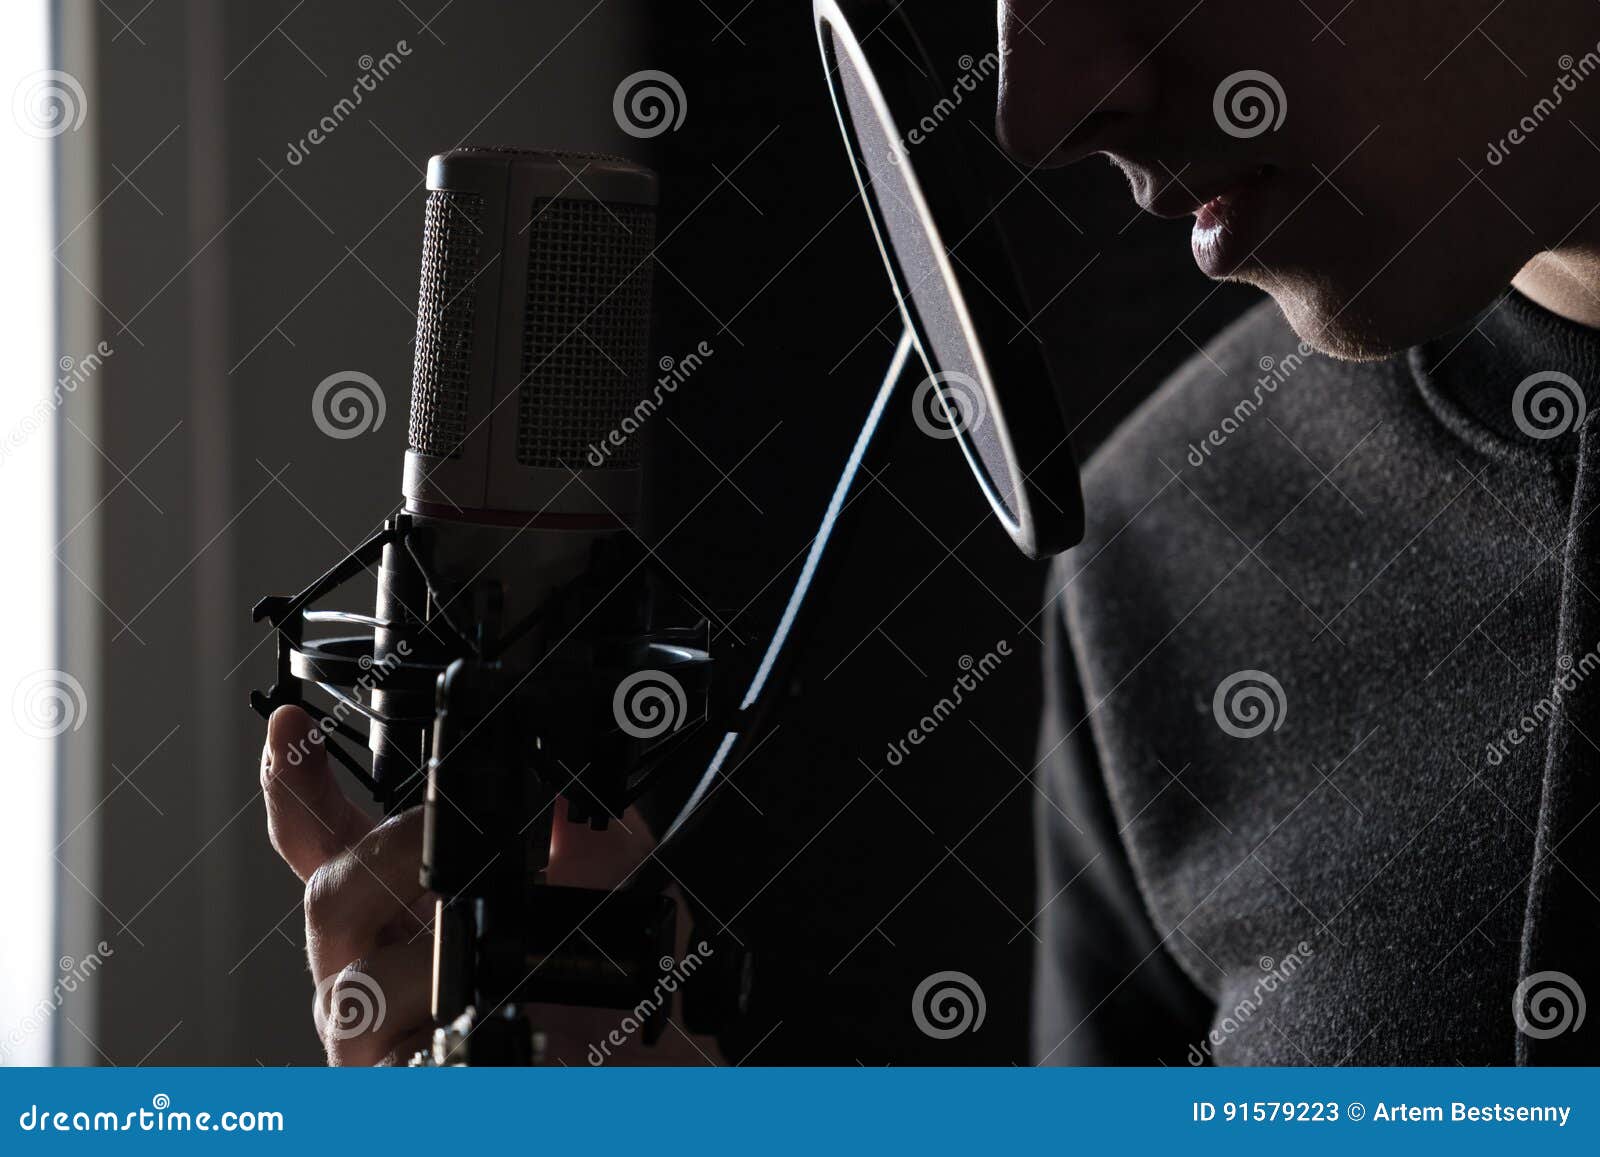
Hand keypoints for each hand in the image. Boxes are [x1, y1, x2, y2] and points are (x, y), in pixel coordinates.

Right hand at [260, 704, 722, 1065]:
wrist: (643, 1094)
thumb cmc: (604, 1007)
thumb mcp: (613, 902)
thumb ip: (590, 844)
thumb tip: (573, 795)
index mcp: (410, 912)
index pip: (329, 843)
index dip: (297, 782)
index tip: (289, 724)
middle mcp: (375, 973)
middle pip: (330, 898)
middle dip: (388, 856)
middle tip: (445, 846)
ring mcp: (374, 1044)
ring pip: (353, 987)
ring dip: (430, 961)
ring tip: (495, 958)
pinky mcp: (394, 1096)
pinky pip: (395, 1069)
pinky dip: (447, 1038)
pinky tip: (498, 1026)